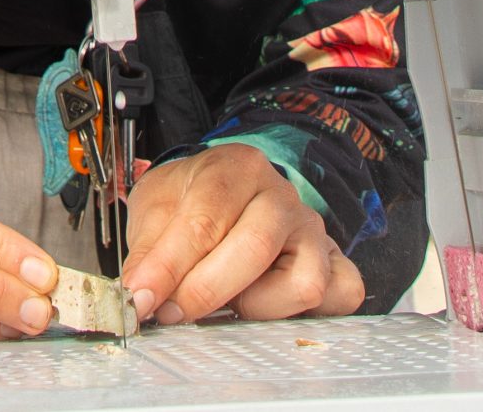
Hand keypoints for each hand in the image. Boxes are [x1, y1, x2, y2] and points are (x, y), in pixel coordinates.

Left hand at [120, 144, 362, 325]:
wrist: (225, 193)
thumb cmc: (191, 200)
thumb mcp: (156, 207)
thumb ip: (148, 250)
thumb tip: (140, 294)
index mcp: (237, 168)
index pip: (206, 219)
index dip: (170, 266)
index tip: (142, 298)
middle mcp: (283, 196)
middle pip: (255, 248)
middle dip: (205, 291)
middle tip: (171, 312)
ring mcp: (314, 231)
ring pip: (304, 282)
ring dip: (255, 306)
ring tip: (226, 301)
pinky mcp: (335, 264)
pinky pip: (342, 296)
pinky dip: (306, 314)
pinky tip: (265, 307)